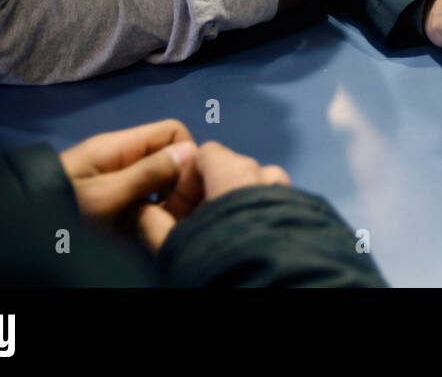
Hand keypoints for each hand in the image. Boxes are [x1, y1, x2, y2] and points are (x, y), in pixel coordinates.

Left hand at [58, 119, 196, 226]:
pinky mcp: (108, 198)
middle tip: (171, 214)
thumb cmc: (59, 209)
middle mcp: (119, 156)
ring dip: (161, 201)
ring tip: (154, 225)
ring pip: (155, 181)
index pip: (173, 131)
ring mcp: (112, 177)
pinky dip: (145, 212)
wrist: (13, 230)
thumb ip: (148, 174)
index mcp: (119, 146)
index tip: (184, 190)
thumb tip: (192, 151)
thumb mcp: (105, 196)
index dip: (186, 156)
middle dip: (175, 183)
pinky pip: (139, 198)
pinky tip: (140, 231)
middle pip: (166, 158)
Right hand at [133, 141, 291, 252]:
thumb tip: (137, 211)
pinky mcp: (304, 214)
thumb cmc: (221, 259)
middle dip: (209, 197)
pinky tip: (248, 243)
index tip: (175, 214)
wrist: (279, 288)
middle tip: (195, 231)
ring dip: (236, 206)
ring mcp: (289, 194)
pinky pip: (275, 206)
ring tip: (222, 237)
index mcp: (236, 171)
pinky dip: (258, 217)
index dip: (184, 183)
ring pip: (256, 189)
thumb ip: (152, 223)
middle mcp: (266, 175)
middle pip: (231, 172)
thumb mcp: (175, 244)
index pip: (205, 155)